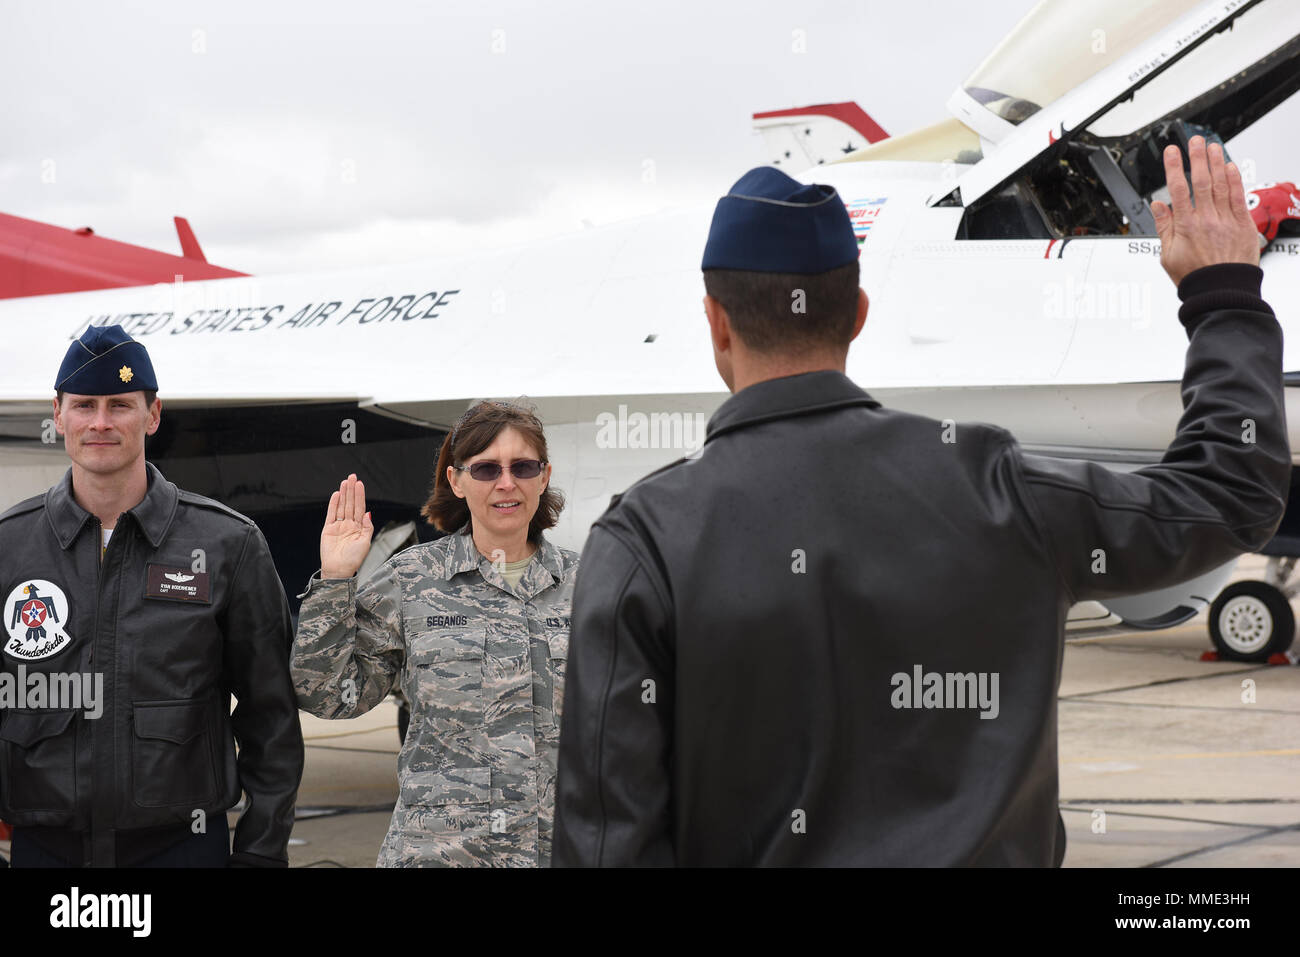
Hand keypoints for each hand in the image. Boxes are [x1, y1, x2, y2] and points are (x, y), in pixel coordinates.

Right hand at [320, 473, 372, 578]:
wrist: (339, 569)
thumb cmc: (354, 559)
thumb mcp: (365, 543)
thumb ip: (367, 527)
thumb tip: (368, 513)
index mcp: (359, 527)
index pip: (359, 508)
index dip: (360, 496)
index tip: (360, 484)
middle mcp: (349, 525)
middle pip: (350, 504)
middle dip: (351, 491)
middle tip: (352, 477)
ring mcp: (338, 526)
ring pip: (341, 506)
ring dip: (343, 494)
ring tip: (345, 482)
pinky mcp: (328, 529)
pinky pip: (331, 514)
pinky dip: (333, 504)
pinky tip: (336, 494)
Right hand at [1151, 136, 1259, 285]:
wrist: (1221, 290)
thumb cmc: (1196, 277)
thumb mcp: (1168, 256)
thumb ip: (1164, 228)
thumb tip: (1158, 206)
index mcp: (1185, 226)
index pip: (1178, 189)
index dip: (1174, 167)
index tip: (1172, 152)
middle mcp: (1206, 219)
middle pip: (1201, 181)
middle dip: (1197, 157)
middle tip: (1195, 140)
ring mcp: (1226, 220)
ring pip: (1221, 185)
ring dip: (1217, 163)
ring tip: (1212, 146)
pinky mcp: (1242, 224)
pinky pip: (1239, 198)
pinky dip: (1235, 180)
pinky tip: (1231, 167)